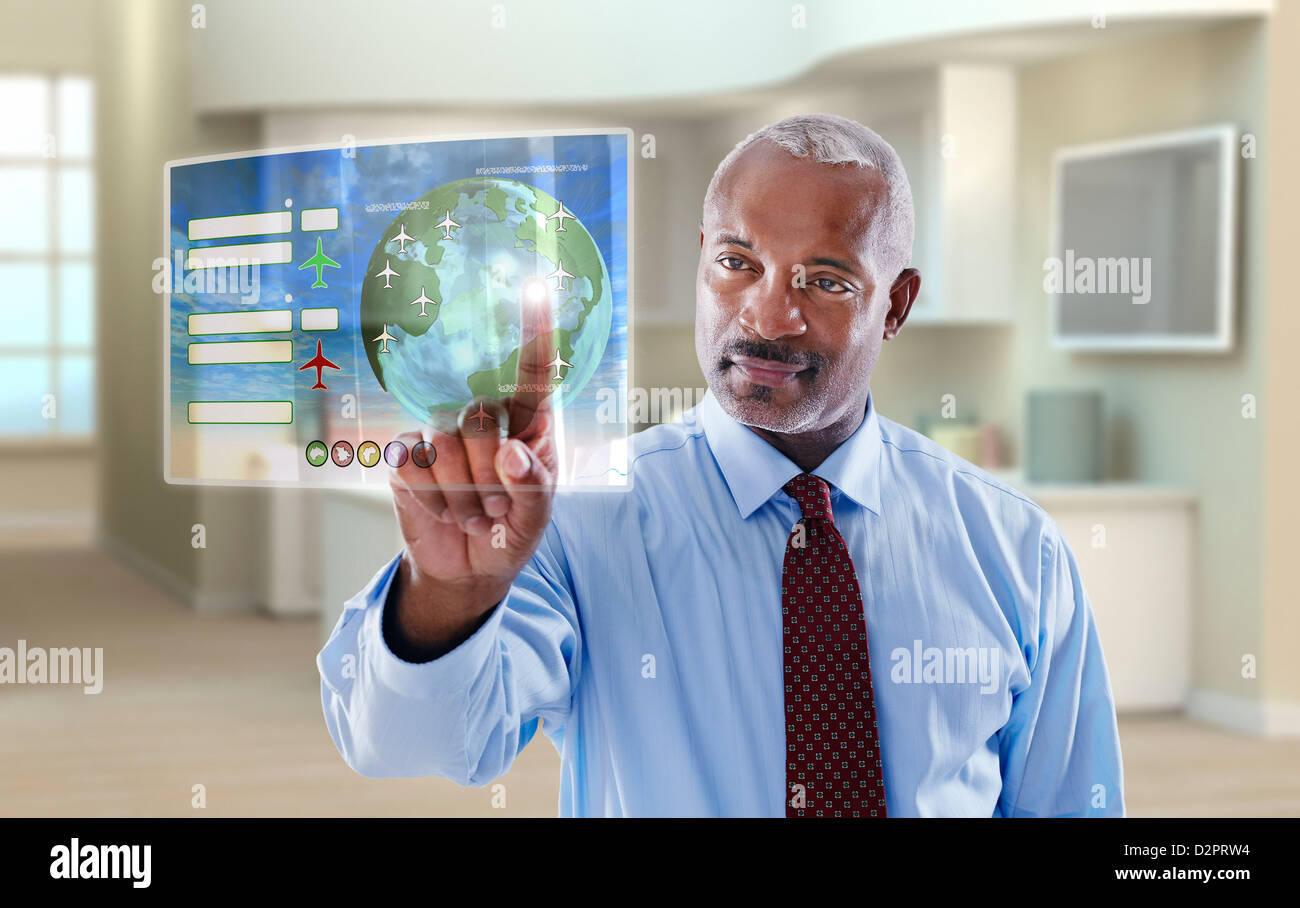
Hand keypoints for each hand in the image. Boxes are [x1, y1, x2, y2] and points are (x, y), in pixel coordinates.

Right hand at [385, 284, 560, 655]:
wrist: (467, 570)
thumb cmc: (514, 532)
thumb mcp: (538, 518)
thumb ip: (534, 486)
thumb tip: (511, 452)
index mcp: (529, 422)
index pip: (533, 371)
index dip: (534, 330)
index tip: (535, 289)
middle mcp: (484, 416)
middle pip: (480, 413)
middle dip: (489, 472)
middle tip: (497, 508)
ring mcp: (441, 432)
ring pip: (445, 442)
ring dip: (463, 493)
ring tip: (476, 515)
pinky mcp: (408, 456)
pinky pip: (416, 465)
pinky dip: (435, 499)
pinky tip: (445, 511)